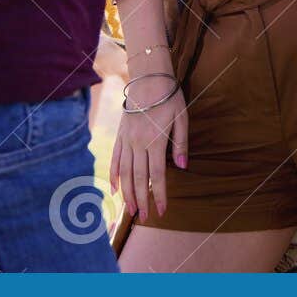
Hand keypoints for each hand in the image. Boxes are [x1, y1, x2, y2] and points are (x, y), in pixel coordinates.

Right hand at [111, 78, 186, 223]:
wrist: (148, 78)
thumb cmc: (169, 98)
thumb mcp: (182, 118)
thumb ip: (180, 143)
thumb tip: (182, 167)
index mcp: (155, 141)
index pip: (157, 176)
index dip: (159, 195)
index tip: (162, 211)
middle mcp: (138, 144)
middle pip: (139, 178)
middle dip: (141, 200)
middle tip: (144, 218)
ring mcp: (126, 140)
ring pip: (125, 172)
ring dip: (127, 193)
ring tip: (131, 210)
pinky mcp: (120, 135)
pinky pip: (115, 159)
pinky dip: (114, 175)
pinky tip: (114, 189)